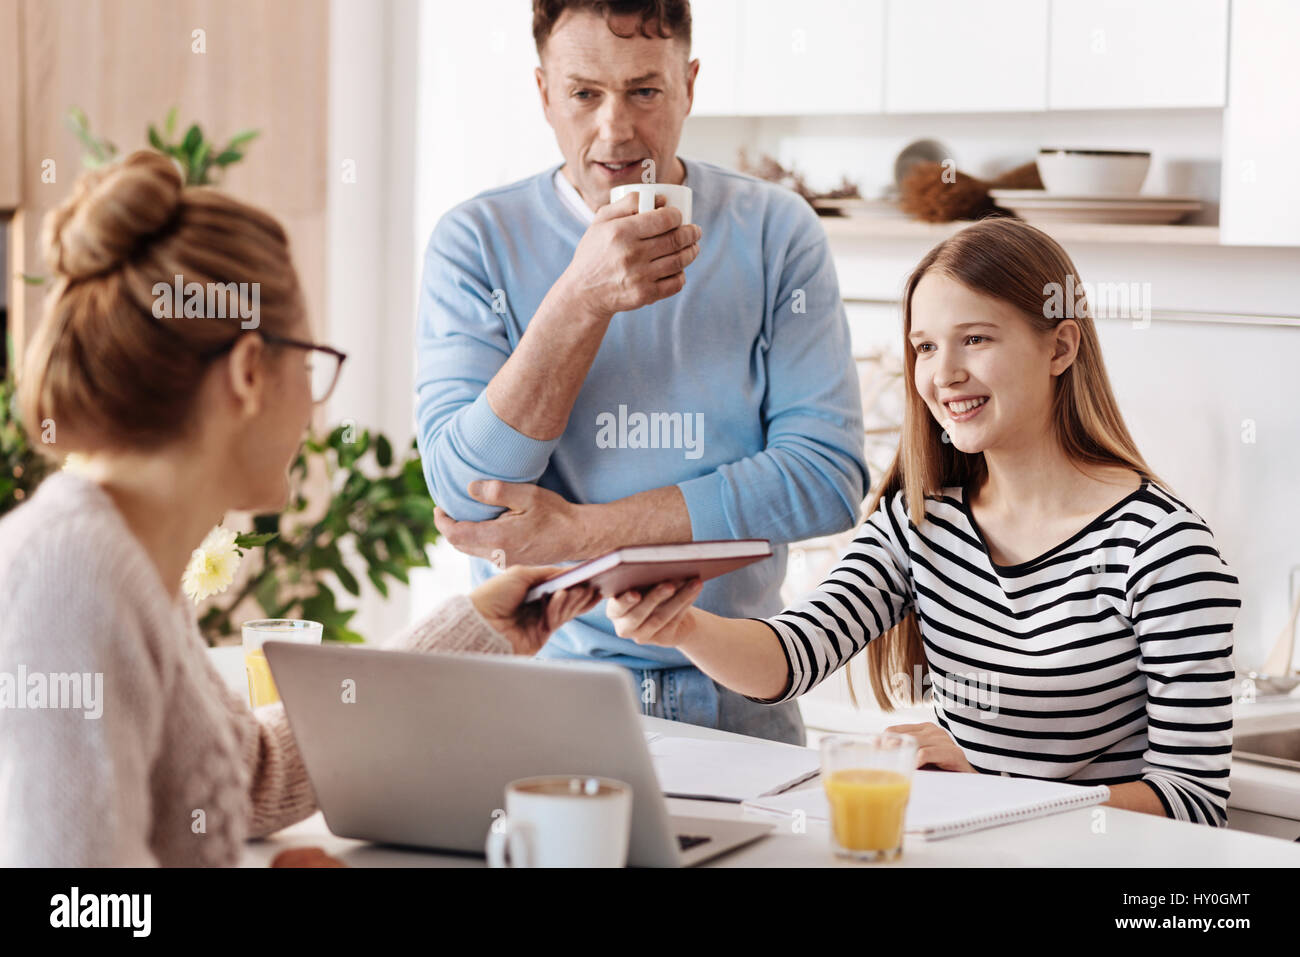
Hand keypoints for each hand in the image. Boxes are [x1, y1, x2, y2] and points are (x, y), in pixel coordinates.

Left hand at [434, 481, 597, 564]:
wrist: (578, 537)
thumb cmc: (556, 514)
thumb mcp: (528, 495)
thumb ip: (498, 491)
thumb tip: (470, 487)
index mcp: (497, 539)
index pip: (455, 535)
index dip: (442, 522)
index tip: (439, 507)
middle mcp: (497, 555)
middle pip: (460, 544)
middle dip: (449, 527)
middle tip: (447, 508)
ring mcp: (504, 561)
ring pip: (472, 549)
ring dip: (463, 533)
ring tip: (463, 513)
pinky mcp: (512, 561)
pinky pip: (485, 551)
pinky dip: (477, 539)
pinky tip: (485, 523)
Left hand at [469, 564, 600, 655]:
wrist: (480, 623)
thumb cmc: (494, 595)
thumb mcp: (520, 575)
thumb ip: (546, 573)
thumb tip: (567, 572)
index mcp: (530, 590)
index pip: (557, 583)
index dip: (573, 579)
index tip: (589, 574)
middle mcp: (536, 605)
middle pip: (566, 597)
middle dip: (579, 590)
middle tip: (594, 582)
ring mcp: (540, 620)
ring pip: (566, 609)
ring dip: (575, 598)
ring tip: (585, 588)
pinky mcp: (542, 635)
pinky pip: (559, 619)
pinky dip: (563, 607)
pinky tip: (566, 595)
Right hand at [560, 191, 701, 319]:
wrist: (583, 293)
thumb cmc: (594, 252)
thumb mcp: (601, 221)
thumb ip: (628, 202)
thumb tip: (661, 198)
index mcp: (621, 232)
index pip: (664, 219)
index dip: (678, 216)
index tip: (679, 216)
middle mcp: (631, 254)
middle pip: (676, 239)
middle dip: (692, 233)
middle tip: (695, 231)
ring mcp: (639, 277)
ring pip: (679, 261)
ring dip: (692, 252)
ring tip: (693, 247)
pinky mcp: (645, 295)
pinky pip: (675, 284)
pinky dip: (682, 275)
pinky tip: (680, 268)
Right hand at [606, 577, 704, 648]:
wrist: (670, 611)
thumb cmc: (650, 589)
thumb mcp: (643, 585)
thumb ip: (644, 579)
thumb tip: (660, 563)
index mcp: (614, 610)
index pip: (617, 607)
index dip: (625, 601)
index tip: (636, 593)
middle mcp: (625, 626)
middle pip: (639, 614)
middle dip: (655, 598)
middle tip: (669, 585)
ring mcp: (643, 636)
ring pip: (661, 618)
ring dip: (678, 599)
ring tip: (692, 583)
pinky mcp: (662, 639)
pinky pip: (675, 620)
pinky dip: (686, 603)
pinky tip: (695, 590)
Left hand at [884, 722, 976, 772]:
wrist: (968, 779)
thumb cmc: (939, 770)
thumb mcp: (918, 760)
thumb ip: (903, 756)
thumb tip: (877, 759)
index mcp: (922, 729)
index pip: (894, 730)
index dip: (882, 741)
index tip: (872, 751)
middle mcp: (932, 731)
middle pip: (902, 736)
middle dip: (888, 749)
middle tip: (880, 761)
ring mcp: (943, 740)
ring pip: (914, 743)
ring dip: (900, 754)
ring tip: (892, 766)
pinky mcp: (953, 753)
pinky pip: (927, 754)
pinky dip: (916, 761)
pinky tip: (911, 769)